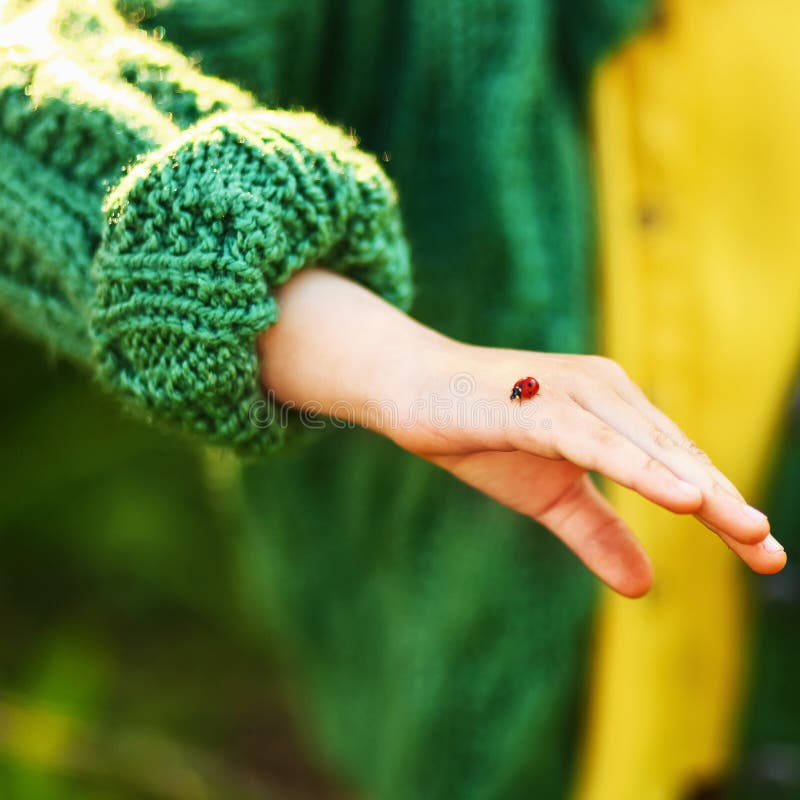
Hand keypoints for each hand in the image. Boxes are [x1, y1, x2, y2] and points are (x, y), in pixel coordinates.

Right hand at [259, 268, 785, 596]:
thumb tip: (645, 587)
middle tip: (768, 551)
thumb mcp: (548, 498)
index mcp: (613, 412)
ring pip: (644, 445)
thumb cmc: (481, 433)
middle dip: (723, 504)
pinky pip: (595, 440)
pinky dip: (638, 466)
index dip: (719, 508)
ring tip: (742, 527)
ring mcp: (570, 394)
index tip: (763, 554)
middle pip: (674, 454)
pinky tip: (678, 496)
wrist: (412, 391)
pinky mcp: (535, 405)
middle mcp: (604, 392)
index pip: (676, 464)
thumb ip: (597, 533)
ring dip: (692, 486)